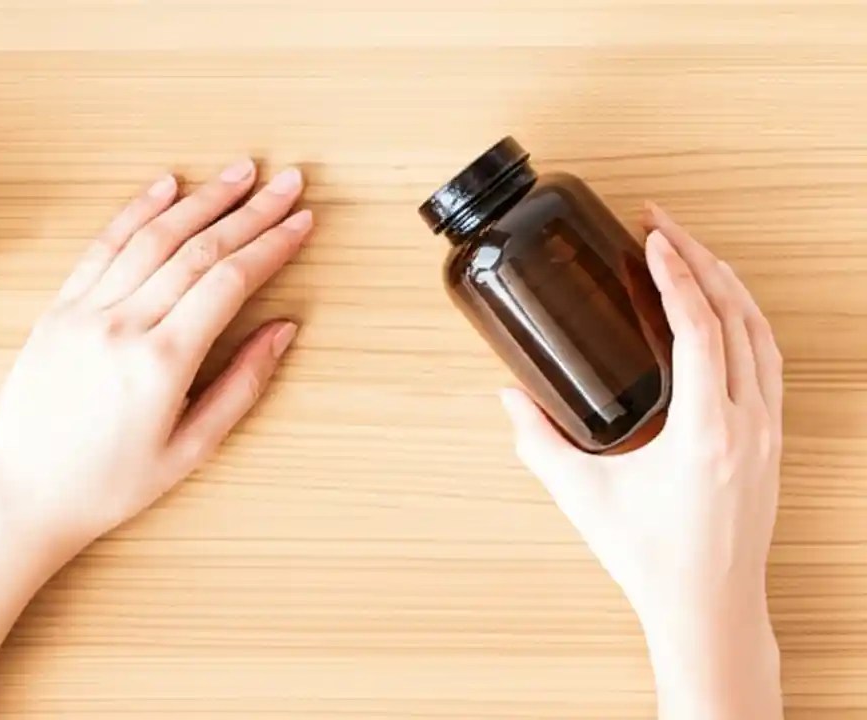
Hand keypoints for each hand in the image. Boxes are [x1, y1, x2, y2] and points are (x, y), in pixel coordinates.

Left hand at [0, 159, 310, 557]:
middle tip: (287, 183)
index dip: (270, 246)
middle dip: (249, 211)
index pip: (228, 281)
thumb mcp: (190, 449)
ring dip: (201, 200)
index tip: (301, 222)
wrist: (24, 492)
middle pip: (198, 249)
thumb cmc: (108, 483)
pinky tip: (165, 187)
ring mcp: (85, 312)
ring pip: (152, 237)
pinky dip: (136, 211)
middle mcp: (122, 326)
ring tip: (240, 174)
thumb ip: (241, 385)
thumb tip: (282, 330)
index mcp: (161, 363)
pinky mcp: (58, 309)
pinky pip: (102, 247)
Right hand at [500, 203, 783, 717]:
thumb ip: (538, 441)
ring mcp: (767, 431)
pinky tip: (723, 310)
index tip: (652, 238)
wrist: (708, 608)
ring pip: (761, 334)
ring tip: (693, 252)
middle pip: (736, 316)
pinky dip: (746, 322)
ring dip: (728, 285)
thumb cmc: (650, 558)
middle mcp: (747, 424)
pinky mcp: (771, 442)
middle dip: (700, 259)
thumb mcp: (582, 497)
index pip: (700, 328)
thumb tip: (508, 397)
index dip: (676, 275)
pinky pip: (768, 362)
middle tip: (663, 225)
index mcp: (706, 431)